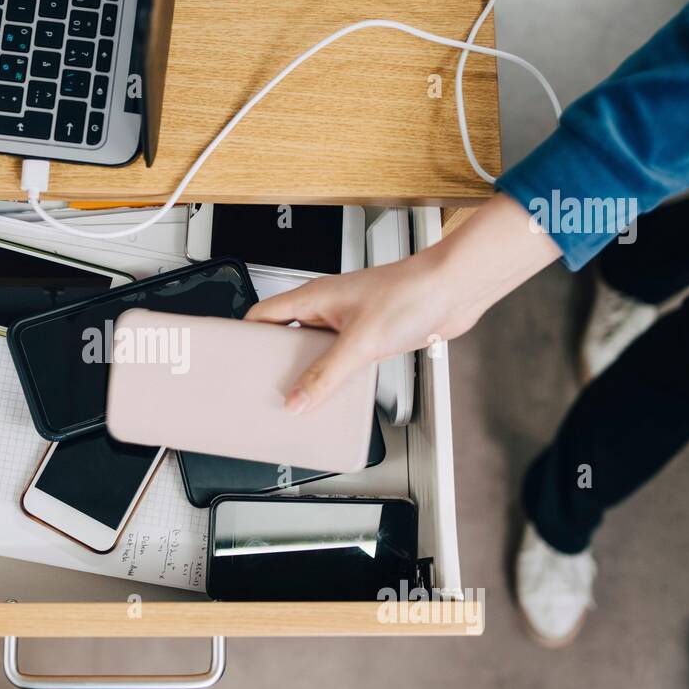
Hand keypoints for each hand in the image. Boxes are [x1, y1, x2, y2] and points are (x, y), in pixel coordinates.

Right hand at [245, 195, 562, 413]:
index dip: (244, 336)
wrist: (456, 289)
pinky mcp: (371, 334)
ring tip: (299, 396)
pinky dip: (334, 375)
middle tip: (265, 387)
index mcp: (313, 297)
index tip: (232, 359)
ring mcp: (349, 320)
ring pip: (315, 350)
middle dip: (275, 362)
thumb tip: (297, 399)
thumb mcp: (360, 341)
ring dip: (308, 372)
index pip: (262, 315)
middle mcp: (327, 307)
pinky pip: (341, 359)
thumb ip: (325, 374)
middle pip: (286, 336)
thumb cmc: (412, 292)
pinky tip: (337, 392)